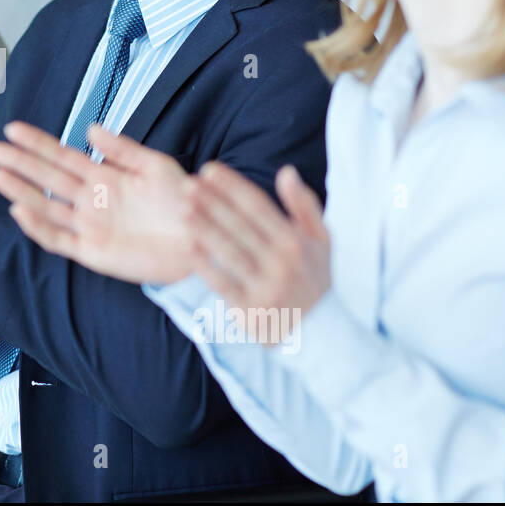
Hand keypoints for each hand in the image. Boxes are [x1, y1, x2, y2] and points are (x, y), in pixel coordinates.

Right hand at [0, 121, 199, 284]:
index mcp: (103, 176)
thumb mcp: (154, 165)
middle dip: (20, 164)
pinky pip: (59, 239)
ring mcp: (89, 226)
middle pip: (46, 178)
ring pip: (46, 206)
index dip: (37, 143)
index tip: (12, 128)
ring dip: (21, 192)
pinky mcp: (93, 252)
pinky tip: (21, 212)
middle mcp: (90, 200)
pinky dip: (39, 228)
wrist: (201, 237)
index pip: (62, 156)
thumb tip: (90, 127)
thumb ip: (122, 148)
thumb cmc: (181, 199)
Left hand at [183, 161, 330, 343]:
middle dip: (212, 202)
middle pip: (240, 225)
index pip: (258, 206)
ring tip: (183, 208)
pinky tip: (189, 246)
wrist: (321, 336)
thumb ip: (304, 205)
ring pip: (230, 252)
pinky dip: (205, 264)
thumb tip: (286, 171)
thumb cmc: (315, 280)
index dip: (232, 186)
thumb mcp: (321, 241)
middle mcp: (282, 262)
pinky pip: (223, 283)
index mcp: (296, 241)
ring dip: (204, 228)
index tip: (209, 169)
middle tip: (187, 183)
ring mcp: (266, 287)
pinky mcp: (251, 310)